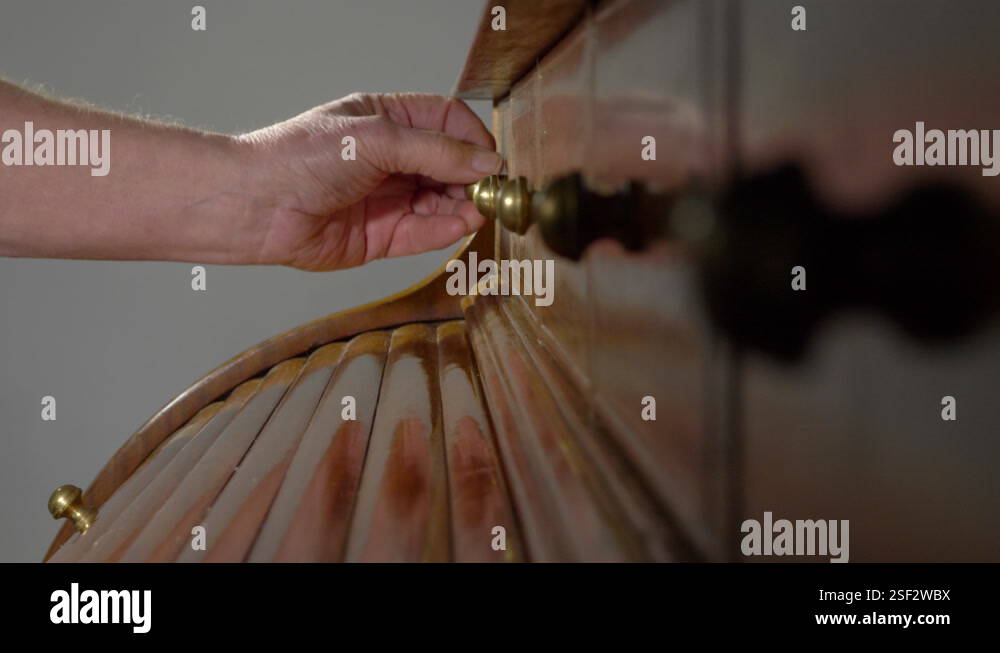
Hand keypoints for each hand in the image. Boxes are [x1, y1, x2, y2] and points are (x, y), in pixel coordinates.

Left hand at [237, 92, 501, 270]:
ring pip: (440, 203)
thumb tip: (486, 162)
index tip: (492, 158)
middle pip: (449, 166)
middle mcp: (390, 159)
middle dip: (472, 178)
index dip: (472, 138)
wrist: (257, 205)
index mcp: (387, 121)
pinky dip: (444, 231)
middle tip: (494, 191)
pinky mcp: (380, 236)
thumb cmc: (301, 158)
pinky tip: (461, 225)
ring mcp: (386, 198)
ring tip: (481, 210)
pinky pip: (422, 234)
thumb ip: (435, 151)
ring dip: (463, 206)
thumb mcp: (376, 139)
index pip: (445, 122)